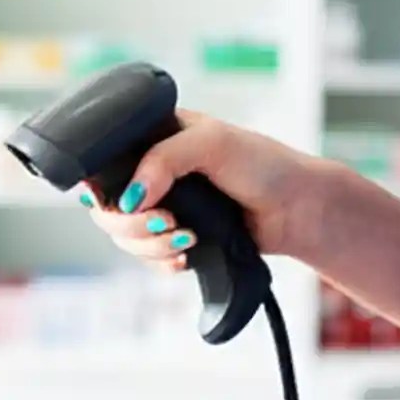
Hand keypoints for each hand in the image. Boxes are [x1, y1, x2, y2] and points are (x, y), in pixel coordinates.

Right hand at [81, 110, 328, 272]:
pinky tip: (185, 256)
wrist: (298, 209)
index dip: (101, 187)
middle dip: (132, 224)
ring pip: (125, 236)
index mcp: (155, 137)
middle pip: (108, 207)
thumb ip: (164, 159)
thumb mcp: (212, 142)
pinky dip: (161, 261)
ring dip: (150, 245)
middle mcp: (153, 171)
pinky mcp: (177, 236)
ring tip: (187, 239)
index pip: (104, 162)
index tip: (119, 201)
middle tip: (167, 223)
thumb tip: (131, 198)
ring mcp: (164, 205)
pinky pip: (147, 257)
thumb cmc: (263, 163)